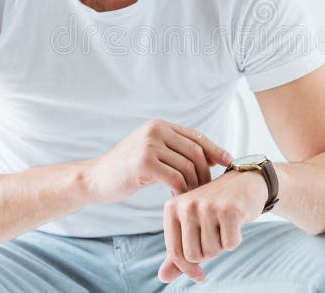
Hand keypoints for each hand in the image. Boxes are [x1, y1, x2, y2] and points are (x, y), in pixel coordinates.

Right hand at [86, 118, 232, 203]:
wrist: (96, 179)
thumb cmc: (127, 169)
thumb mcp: (152, 152)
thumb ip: (175, 150)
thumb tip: (210, 156)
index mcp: (159, 125)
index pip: (196, 136)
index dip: (214, 149)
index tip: (228, 162)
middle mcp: (155, 130)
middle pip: (195, 151)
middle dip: (206, 172)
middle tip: (208, 189)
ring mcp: (149, 145)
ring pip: (187, 167)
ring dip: (194, 185)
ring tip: (192, 197)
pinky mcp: (144, 163)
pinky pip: (175, 179)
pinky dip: (181, 192)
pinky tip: (178, 200)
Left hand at [158, 169, 268, 283]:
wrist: (244, 182)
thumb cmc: (215, 207)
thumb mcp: (192, 225)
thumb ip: (178, 252)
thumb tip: (163, 278)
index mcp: (172, 208)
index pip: (175, 252)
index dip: (187, 269)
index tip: (199, 275)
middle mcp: (187, 205)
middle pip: (193, 255)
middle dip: (208, 253)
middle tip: (215, 235)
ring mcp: (208, 206)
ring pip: (212, 251)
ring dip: (221, 246)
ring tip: (223, 226)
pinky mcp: (229, 210)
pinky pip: (230, 245)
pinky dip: (235, 240)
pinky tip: (235, 223)